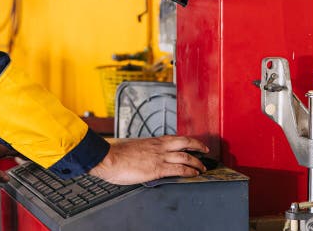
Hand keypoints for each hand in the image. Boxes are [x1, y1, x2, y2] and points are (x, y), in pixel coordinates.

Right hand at [88, 135, 208, 184]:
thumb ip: (141, 150)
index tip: (194, 143)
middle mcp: (158, 147)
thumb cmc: (115, 153)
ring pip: (185, 157)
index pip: (175, 138)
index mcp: (152, 141)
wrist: (108, 157)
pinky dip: (189, 172)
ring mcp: (159, 157)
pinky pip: (179, 170)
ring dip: (197, 163)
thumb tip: (142, 155)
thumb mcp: (131, 147)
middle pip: (185, 143)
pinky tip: (194, 174)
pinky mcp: (157, 169)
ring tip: (202, 168)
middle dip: (198, 146)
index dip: (187, 141)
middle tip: (205, 150)